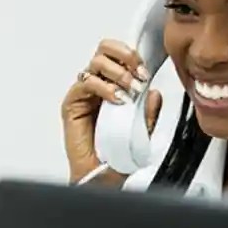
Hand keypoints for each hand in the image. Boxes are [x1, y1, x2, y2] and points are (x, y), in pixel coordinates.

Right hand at [62, 39, 162, 182]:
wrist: (103, 177)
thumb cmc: (119, 155)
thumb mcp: (145, 132)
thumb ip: (150, 113)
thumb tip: (154, 93)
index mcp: (115, 86)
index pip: (120, 55)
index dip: (133, 56)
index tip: (146, 70)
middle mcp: (99, 85)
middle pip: (106, 50)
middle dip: (125, 56)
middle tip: (138, 74)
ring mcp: (85, 93)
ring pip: (97, 61)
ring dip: (117, 72)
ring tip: (129, 91)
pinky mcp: (73, 104)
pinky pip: (85, 83)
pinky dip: (103, 87)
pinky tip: (116, 100)